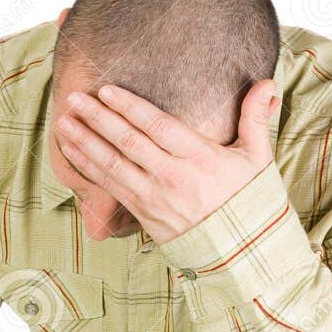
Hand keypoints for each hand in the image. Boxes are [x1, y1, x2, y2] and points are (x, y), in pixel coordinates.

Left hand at [53, 79, 279, 243]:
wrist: (240, 251)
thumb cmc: (248, 199)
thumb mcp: (257, 158)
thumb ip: (255, 117)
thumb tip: (268, 81)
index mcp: (200, 157)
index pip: (157, 126)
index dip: (130, 107)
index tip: (107, 90)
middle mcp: (173, 177)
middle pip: (128, 142)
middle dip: (97, 119)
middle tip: (74, 98)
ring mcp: (155, 197)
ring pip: (112, 165)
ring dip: (84, 143)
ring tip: (63, 123)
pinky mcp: (143, 213)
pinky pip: (110, 187)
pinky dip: (88, 168)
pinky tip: (72, 152)